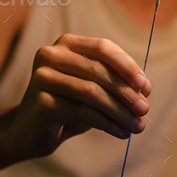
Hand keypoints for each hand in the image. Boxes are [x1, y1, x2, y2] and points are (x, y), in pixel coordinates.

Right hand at [9, 34, 151, 159]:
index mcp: (66, 44)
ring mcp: (43, 77)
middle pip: (98, 71)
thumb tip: (144, 90)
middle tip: (144, 110)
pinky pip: (83, 112)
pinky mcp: (41, 102)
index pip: (103, 48)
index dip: (127, 66)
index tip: (146, 87)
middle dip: (126, 92)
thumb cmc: (68, 105)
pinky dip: (107, 124)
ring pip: (92, 93)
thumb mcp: (92, 88)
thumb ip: (114, 83)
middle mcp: (51, 54)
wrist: (30, 132)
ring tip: (138, 126)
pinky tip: (121, 133)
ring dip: (120, 111)